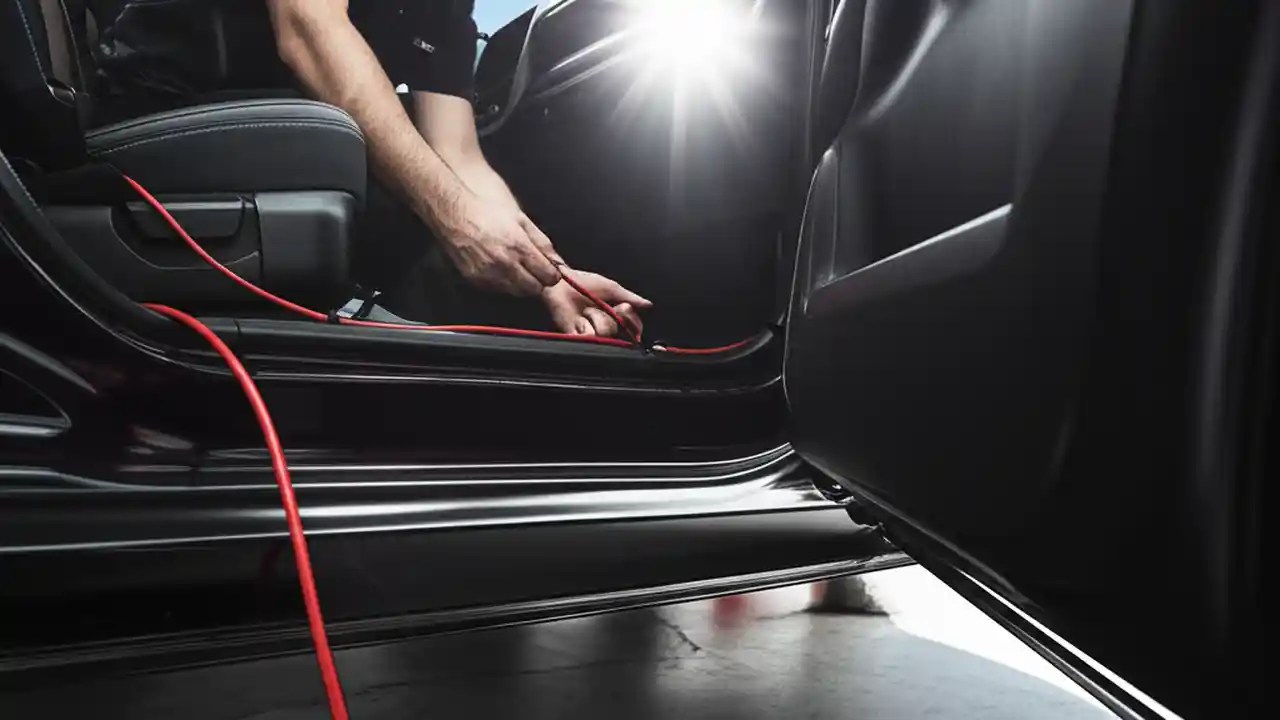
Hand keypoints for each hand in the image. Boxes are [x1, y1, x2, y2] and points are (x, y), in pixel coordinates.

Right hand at [438, 197, 564, 295]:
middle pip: (534, 289)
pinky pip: (498, 290)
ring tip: (514, 264)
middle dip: (538, 280)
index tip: (549, 267)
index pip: (549, 277)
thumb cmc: (485, 206)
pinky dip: (503, 283)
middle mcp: (503, 264)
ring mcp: (487, 274)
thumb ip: (542, 242)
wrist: (452, 208)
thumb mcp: (521, 217)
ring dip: (521, 283)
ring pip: (516, 293)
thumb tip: (558, 260)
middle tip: (532, 266)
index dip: (552, 273)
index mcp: (518, 246)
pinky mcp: (474, 280)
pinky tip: (498, 266)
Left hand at [542, 269, 652, 337]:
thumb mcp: (612, 288)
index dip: (632, 321)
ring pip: (606, 334)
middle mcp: (605, 324)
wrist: (560, 283)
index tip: (625, 308)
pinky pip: (590, 339)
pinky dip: (587, 328)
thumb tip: (648, 304)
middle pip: (619, 330)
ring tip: (586, 310)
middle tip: (600, 305)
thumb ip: (630, 297)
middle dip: (611, 315)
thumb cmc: (582, 282)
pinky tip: (580, 318)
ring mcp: (592, 331)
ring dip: (596, 318)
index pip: (632, 326)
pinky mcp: (577, 336)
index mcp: (615, 314)